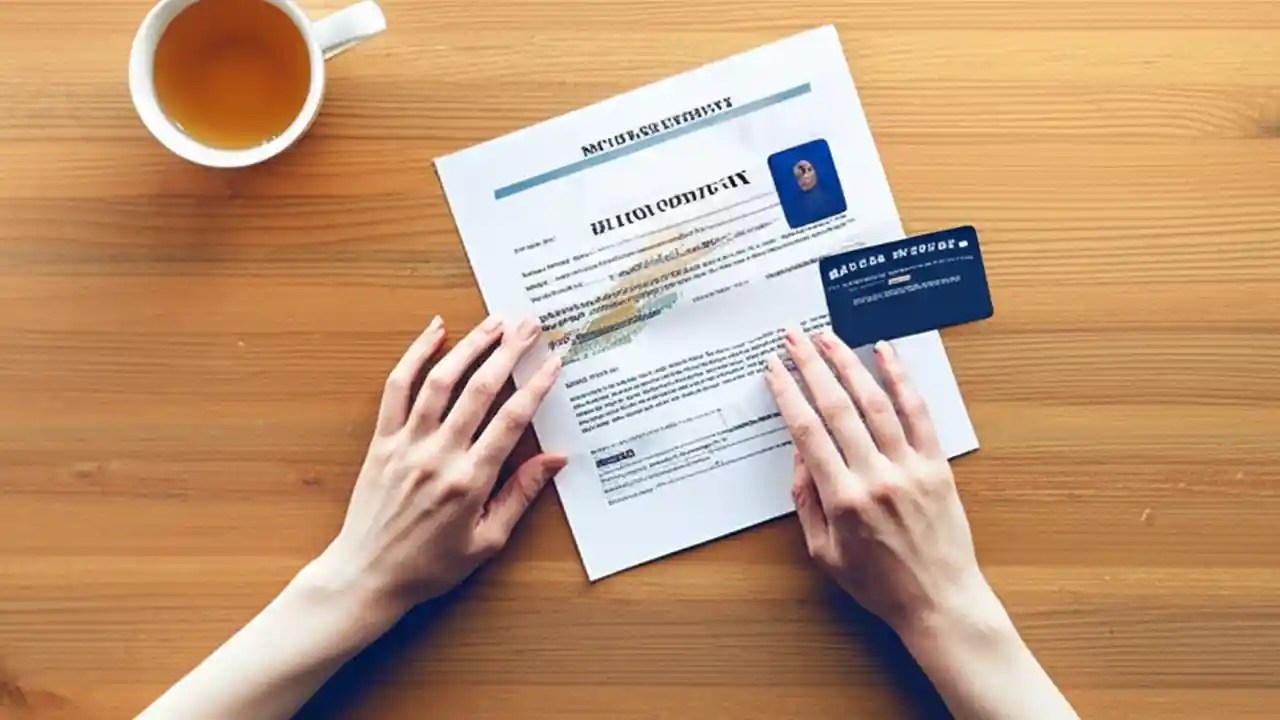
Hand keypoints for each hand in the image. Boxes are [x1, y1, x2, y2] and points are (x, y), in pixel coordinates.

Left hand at [312, 315, 564, 620]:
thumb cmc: (430, 566)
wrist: (367, 576)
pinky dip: (415, 355)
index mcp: (469, 482)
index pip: (511, 421)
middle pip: (479, 390)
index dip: (536, 386)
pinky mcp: (382, 441)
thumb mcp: (487, 540)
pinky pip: (397, 388)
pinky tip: (434, 331)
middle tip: (529, 324)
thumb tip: (556, 459)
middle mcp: (437, 456)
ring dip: (469, 345)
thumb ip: (521, 494)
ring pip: (440, 381)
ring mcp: (406, 444)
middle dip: (507, 351)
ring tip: (494, 321)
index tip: (554, 360)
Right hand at [765, 329, 995, 636]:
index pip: (807, 432)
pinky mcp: (936, 466)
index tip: (773, 369)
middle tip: (794, 337)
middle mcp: (876, 478)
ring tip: (829, 336)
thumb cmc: (877, 583)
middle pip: (837, 408)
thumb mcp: (823, 552)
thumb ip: (807, 500)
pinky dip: (901, 379)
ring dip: (849, 363)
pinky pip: (918, 413)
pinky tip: (885, 352)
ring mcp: (909, 469)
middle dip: (811, 367)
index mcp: (842, 500)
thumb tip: (799, 451)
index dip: (787, 394)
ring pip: (875, 403)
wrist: (939, 601)